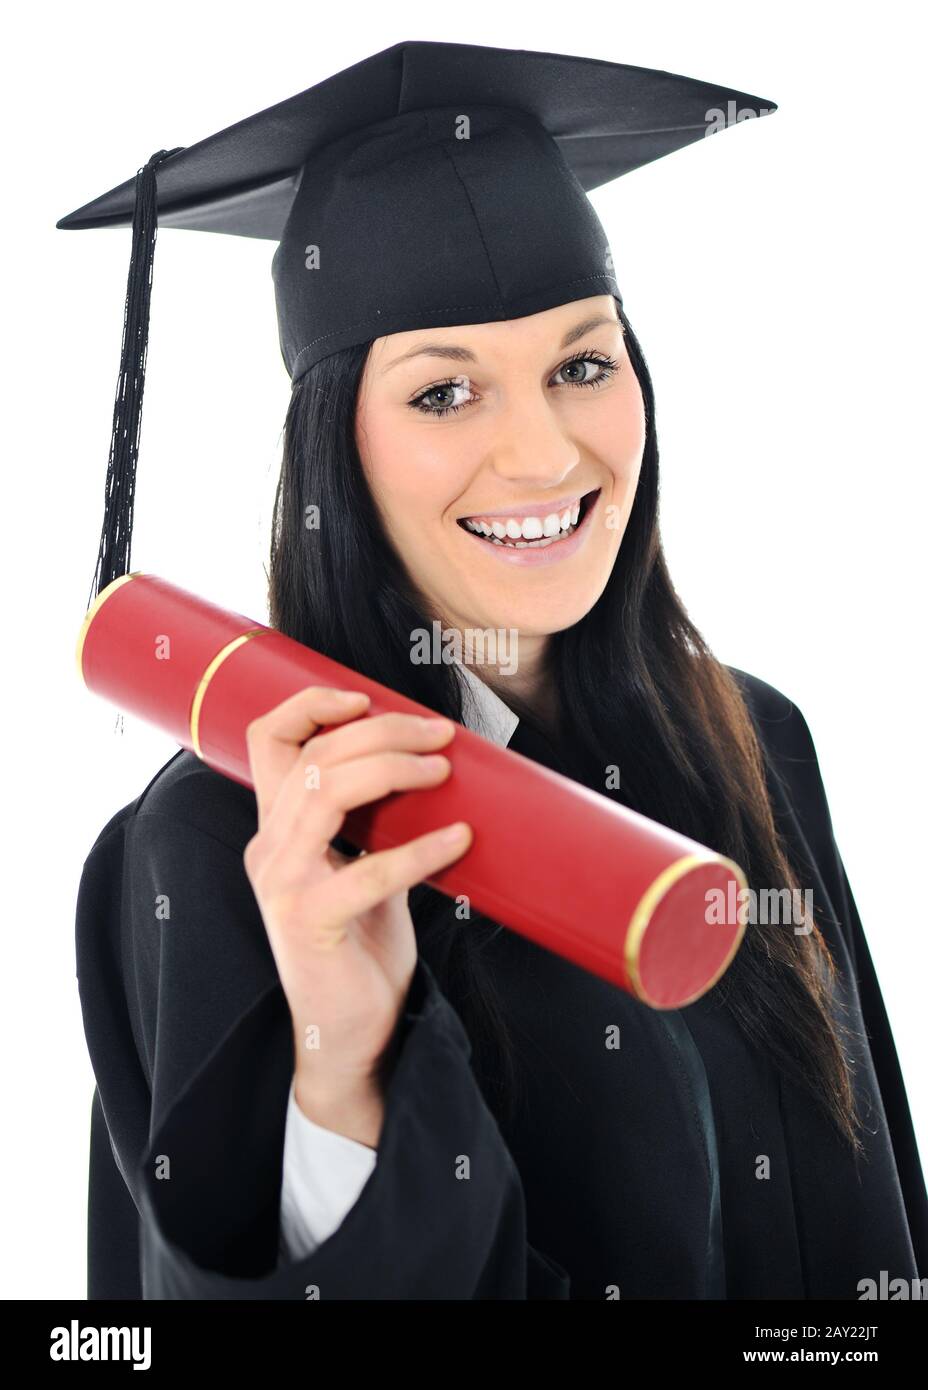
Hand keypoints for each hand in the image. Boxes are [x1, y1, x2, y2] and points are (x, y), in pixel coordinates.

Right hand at [242, 686, 471, 1142]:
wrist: (353, 1033)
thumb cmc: (362, 945)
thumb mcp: (363, 864)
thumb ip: (372, 819)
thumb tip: (429, 761)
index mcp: (276, 827)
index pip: (267, 740)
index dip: (311, 704)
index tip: (368, 697)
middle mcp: (267, 846)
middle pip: (314, 755)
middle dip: (383, 732)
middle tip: (441, 736)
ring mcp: (281, 884)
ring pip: (327, 794)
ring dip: (394, 771)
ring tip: (444, 771)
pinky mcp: (308, 922)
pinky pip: (366, 871)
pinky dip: (420, 850)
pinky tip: (460, 840)